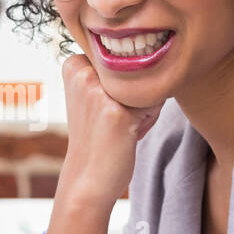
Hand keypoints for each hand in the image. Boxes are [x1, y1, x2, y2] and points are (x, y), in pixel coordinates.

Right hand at [56, 54, 163, 207]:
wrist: (87, 178)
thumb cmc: (99, 135)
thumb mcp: (94, 94)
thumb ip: (113, 70)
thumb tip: (160, 55)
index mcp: (74, 64)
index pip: (124, 58)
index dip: (123, 84)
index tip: (104, 106)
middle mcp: (83, 73)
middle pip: (138, 69)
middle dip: (135, 95)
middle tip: (114, 119)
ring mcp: (98, 91)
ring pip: (148, 85)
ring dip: (143, 107)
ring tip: (121, 126)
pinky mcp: (117, 111)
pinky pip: (155, 103)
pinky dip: (148, 120)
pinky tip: (127, 134)